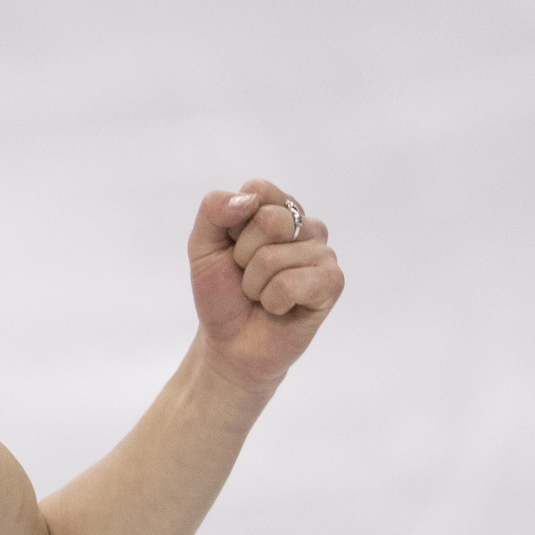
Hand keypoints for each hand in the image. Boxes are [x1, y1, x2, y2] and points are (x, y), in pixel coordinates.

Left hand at [187, 180, 343, 390]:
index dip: (233, 225)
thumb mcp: (202, 247)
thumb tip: (247, 199)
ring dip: (255, 285)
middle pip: (268, 220)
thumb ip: (213, 211)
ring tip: (261, 296)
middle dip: (243, 257)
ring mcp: (322, 253)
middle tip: (247, 276)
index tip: (232, 249)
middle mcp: (305, 226)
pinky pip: (291, 283)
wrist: (230, 344)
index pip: (258, 189)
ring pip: (274, 257)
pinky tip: (279, 308)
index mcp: (277, 209)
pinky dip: (272, 301)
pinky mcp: (332, 283)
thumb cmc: (222, 295)